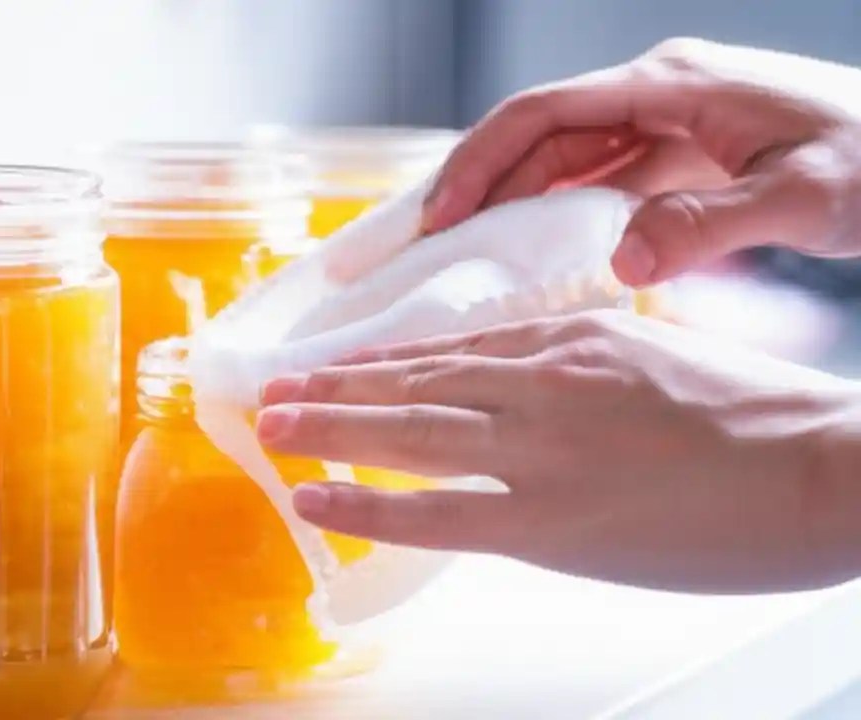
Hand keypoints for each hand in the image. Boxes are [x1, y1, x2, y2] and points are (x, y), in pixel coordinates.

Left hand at [255, 310, 860, 592]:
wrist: (824, 469)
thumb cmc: (762, 421)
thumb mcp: (659, 357)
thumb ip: (587, 367)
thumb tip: (536, 389)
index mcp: (572, 340)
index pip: (451, 349)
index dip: (383, 361)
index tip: (339, 366)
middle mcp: (540, 382)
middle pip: (411, 381)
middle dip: (334, 389)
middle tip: (276, 393)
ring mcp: (537, 448)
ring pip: (405, 432)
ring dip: (327, 430)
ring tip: (273, 430)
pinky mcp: (547, 517)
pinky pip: (431, 511)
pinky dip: (363, 502)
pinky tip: (315, 498)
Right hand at [422, 38, 860, 287]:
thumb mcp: (805, 196)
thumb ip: (709, 226)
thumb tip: (621, 263)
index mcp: (671, 83)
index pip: (545, 113)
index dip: (480, 162)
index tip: (438, 215)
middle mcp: (659, 95)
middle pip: (542, 137)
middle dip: (480, 187)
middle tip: (430, 247)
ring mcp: (670, 125)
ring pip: (565, 162)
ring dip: (513, 204)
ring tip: (464, 255)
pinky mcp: (683, 158)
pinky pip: (600, 184)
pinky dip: (560, 217)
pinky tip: (535, 254)